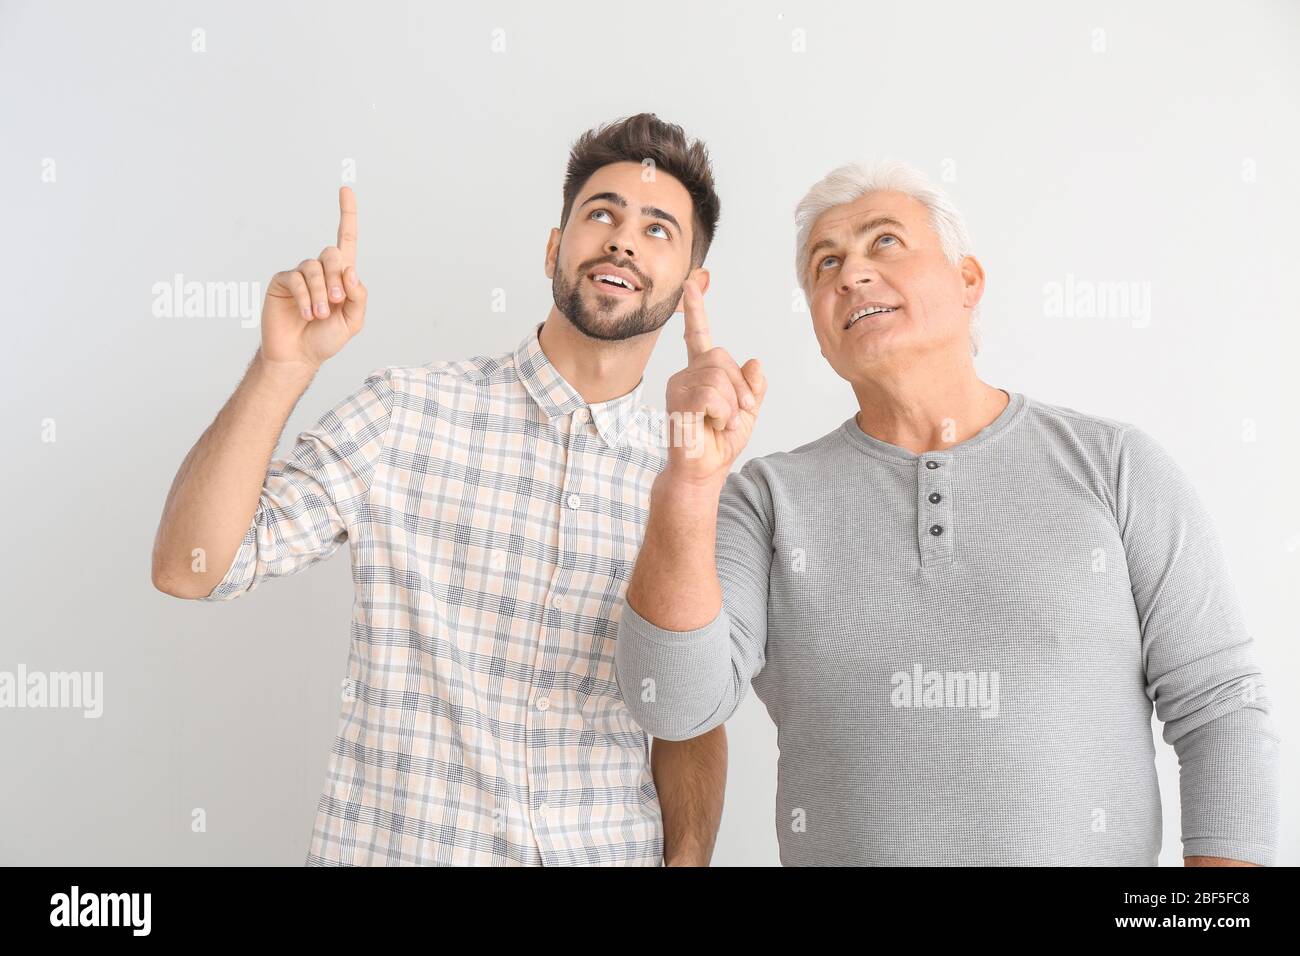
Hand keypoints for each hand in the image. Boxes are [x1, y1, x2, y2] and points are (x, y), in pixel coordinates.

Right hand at [259, 186, 366, 369]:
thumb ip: (359, 296)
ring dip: (320, 293)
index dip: (347, 214)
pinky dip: (304, 297)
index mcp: (342, 277)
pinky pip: (296, 279)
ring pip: (314, 268)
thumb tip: (352, 272)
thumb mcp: (353, 321)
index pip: (346, 240)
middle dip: (337, 278)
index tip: (345, 189)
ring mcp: (300, 275)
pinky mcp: (282, 281)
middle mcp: (321, 271)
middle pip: (333, 254)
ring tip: (318, 315)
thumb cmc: (326, 339)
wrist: (298, 356)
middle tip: (336, 302)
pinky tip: (305, 313)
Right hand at [663, 277, 765, 488]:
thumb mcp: (746, 412)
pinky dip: (722, 412)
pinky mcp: (677, 400)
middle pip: (722, 357)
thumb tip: (755, 362)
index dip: (696, 309)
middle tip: (740, 413)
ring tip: (722, 422)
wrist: (704, 471)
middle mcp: (687, 373)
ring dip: (731, 404)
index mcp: (702, 372)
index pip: (698, 334)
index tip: (692, 283)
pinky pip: (712, 394)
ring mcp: (679, 385)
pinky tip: (713, 424)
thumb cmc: (719, 443)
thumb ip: (752, 387)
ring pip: (719, 376)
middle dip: (741, 387)